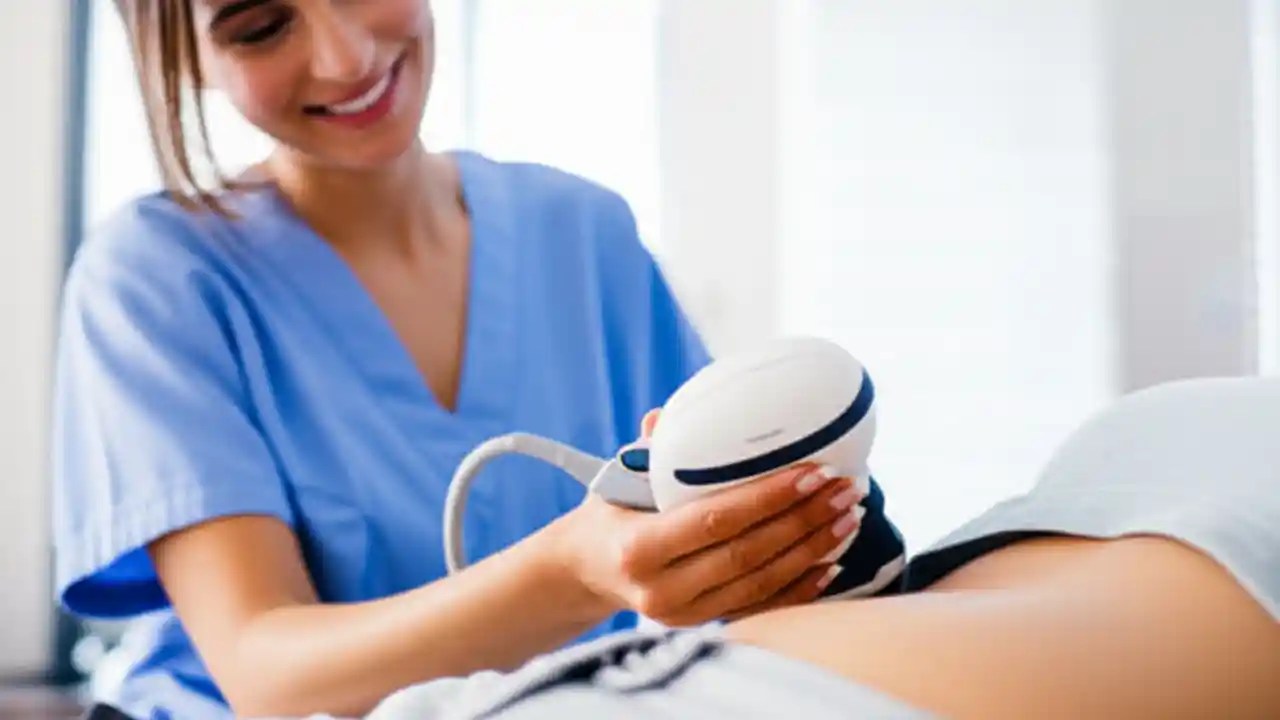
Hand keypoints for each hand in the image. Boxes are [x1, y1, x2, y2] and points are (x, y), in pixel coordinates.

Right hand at [551, 410, 862, 625]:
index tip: (812, 472)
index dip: (770, 497)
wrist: (585, 572)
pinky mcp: (701, 628)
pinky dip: (800, 587)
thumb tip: (669, 416)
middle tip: (846, 489)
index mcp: (640, 548)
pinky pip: (761, 607)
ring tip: (848, 517)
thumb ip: (650, 449)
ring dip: (812, 549)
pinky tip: (831, 563)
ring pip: (762, 582)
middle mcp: (663, 590)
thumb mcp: (618, 477)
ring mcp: (684, 615)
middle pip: (749, 553)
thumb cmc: (609, 513)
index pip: (717, 520)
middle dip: (804, 520)